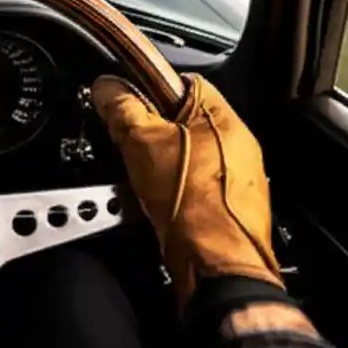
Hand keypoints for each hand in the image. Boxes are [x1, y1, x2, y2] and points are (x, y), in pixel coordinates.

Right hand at [91, 73, 281, 304]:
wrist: (216, 266)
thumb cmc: (193, 208)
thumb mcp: (142, 144)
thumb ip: (123, 109)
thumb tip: (108, 88)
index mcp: (224, 118)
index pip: (184, 81)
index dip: (150, 86)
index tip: (127, 100)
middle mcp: (239, 145)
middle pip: (185, 119)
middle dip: (154, 128)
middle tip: (131, 141)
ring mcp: (238, 176)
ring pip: (189, 153)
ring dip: (164, 160)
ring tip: (144, 174)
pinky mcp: (231, 205)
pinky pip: (196, 183)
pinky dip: (176, 187)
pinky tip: (161, 200)